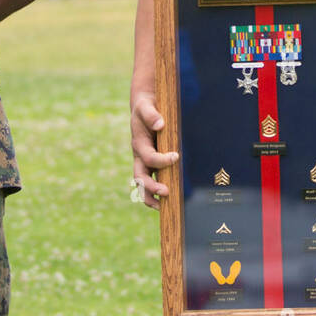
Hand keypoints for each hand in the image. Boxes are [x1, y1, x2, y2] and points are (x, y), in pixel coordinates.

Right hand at [131, 91, 176, 209]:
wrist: (144, 106)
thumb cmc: (146, 107)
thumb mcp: (145, 106)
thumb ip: (151, 115)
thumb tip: (160, 124)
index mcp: (139, 144)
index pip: (149, 158)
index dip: (162, 160)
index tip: (176, 156)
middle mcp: (139, 156)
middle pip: (140, 177)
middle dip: (152, 188)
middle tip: (167, 193)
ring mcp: (144, 161)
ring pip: (142, 184)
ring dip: (150, 197)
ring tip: (162, 208)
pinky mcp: (150, 163)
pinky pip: (150, 181)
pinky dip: (155, 192)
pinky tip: (166, 201)